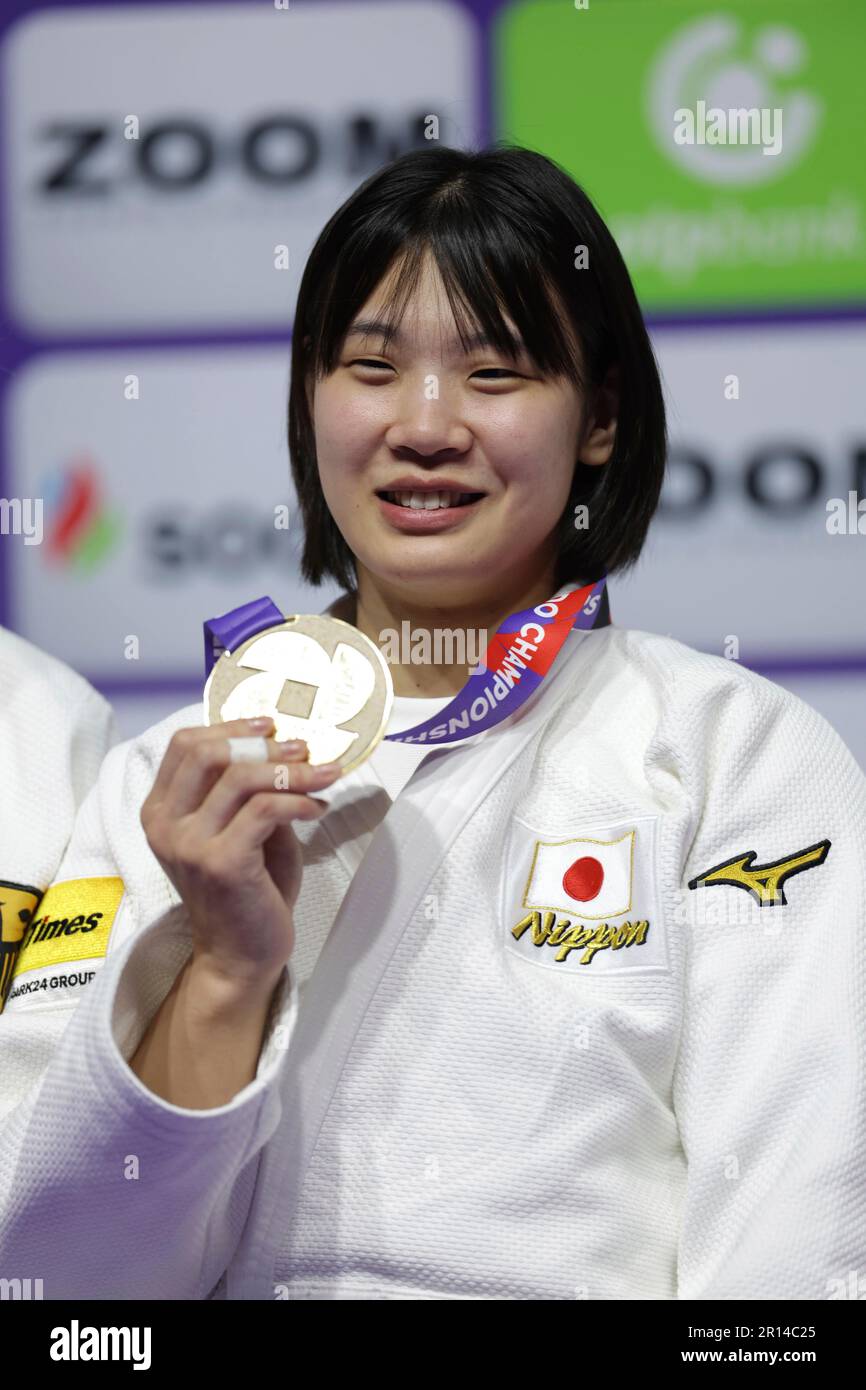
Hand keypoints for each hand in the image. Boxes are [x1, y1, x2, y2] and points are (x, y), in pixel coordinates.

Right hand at [140, 716, 341, 983]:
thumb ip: (249, 792)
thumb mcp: (242, 830)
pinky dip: (297, 800)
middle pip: (207, 752)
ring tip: (324, 775)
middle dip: (262, 743)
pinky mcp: (220, 862)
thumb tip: (286, 748)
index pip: (184, 745)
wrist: (240, 956)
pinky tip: (318, 808)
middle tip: (303, 749)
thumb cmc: (247, 891)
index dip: (230, 726)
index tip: (271, 725)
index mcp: (161, 811)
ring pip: (240, 777)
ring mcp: (189, 844)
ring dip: (291, 770)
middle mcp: (165, 824)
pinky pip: (264, 810)